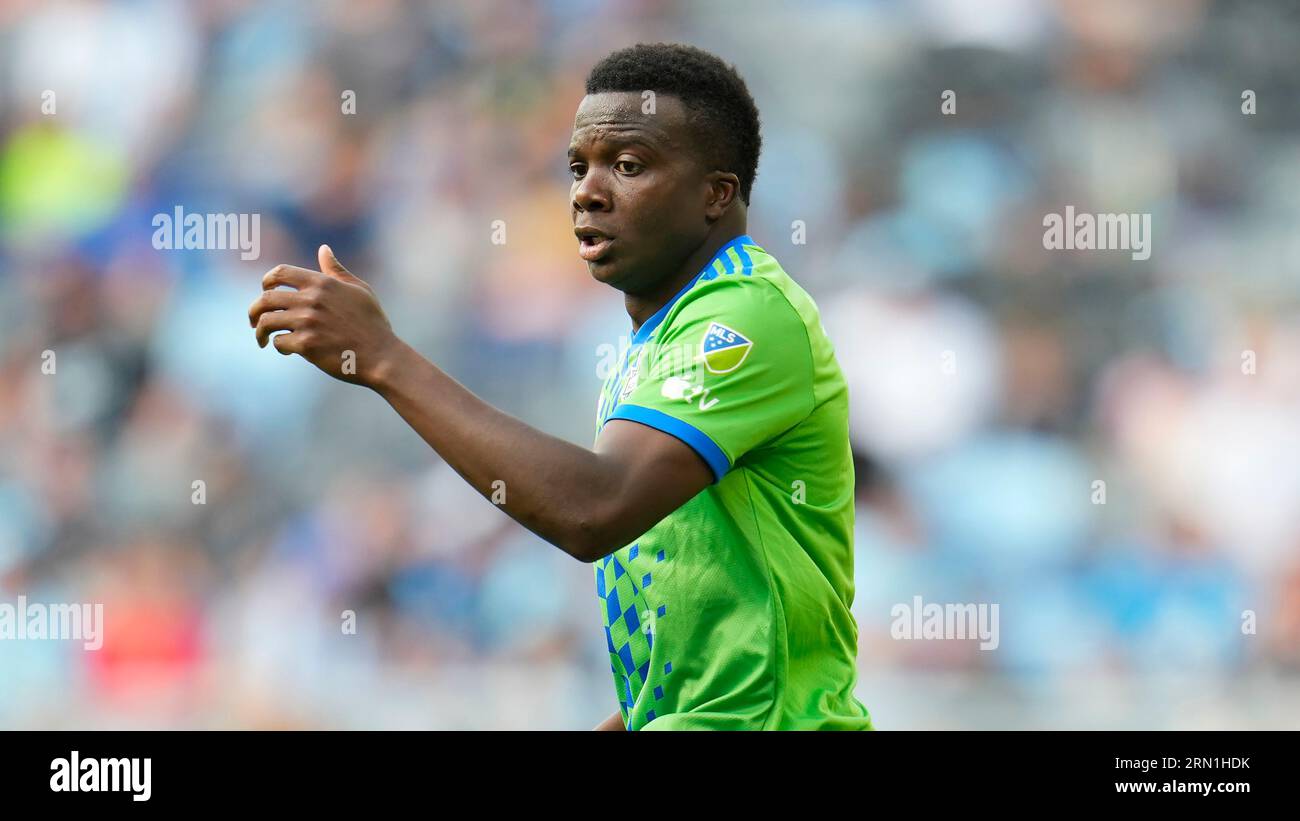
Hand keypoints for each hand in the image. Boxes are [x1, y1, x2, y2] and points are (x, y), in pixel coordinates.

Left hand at [248, 245, 398, 386]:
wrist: (382, 356)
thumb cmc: (372, 323)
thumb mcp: (359, 290)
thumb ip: (336, 270)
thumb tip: (323, 249)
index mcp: (322, 283)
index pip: (280, 273)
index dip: (267, 281)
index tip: (265, 291)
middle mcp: (311, 300)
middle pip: (265, 298)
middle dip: (254, 310)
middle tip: (253, 321)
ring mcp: (308, 322)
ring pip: (266, 321)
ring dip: (259, 331)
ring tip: (262, 339)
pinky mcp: (307, 345)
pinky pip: (279, 342)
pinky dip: (278, 346)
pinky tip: (287, 350)